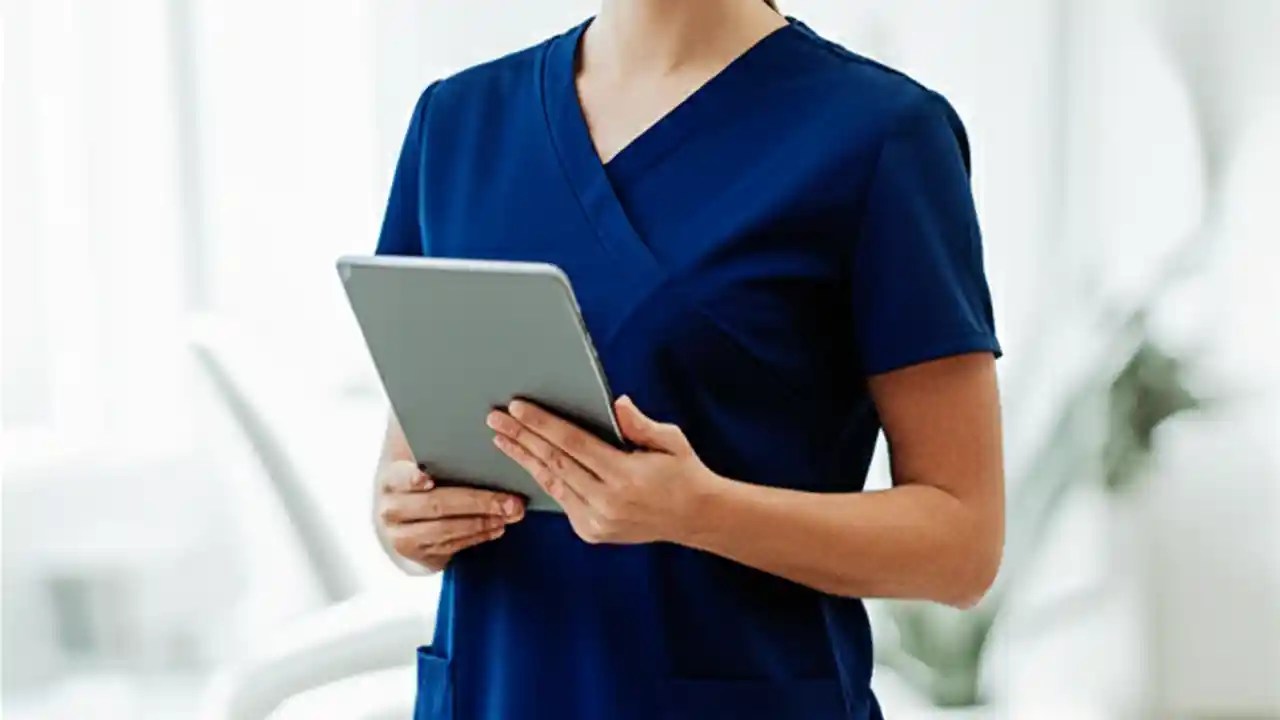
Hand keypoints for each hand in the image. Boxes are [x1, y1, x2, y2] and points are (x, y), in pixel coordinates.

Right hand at [376, 460, 525, 569]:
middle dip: (477, 503)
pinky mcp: (419, 555)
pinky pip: (452, 546)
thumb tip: (466, 419)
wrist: (402, 521)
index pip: (400, 477)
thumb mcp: (417, 463)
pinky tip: (498, 526)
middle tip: (510, 501)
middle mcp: (392, 510)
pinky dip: (478, 535)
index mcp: (391, 480)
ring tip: (510, 514)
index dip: (411, 478)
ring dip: (483, 522)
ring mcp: (403, 537)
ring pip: (447, 530)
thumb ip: (433, 447)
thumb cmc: (419, 482)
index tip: (427, 478)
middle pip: (436, 505)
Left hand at [486, 395, 721, 544]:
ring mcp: (597, 521)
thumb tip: (616, 404)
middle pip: (554, 462)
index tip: (518, 407)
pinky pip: (561, 500)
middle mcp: (607, 501)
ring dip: (524, 459)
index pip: (573, 443)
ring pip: (552, 483)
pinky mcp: (592, 531)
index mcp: (625, 475)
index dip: (542, 424)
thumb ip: (640, 424)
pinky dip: (544, 479)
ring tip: (501, 439)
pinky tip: (528, 462)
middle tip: (495, 418)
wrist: (696, 518)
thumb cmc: (683, 472)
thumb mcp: (670, 441)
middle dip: (522, 438)